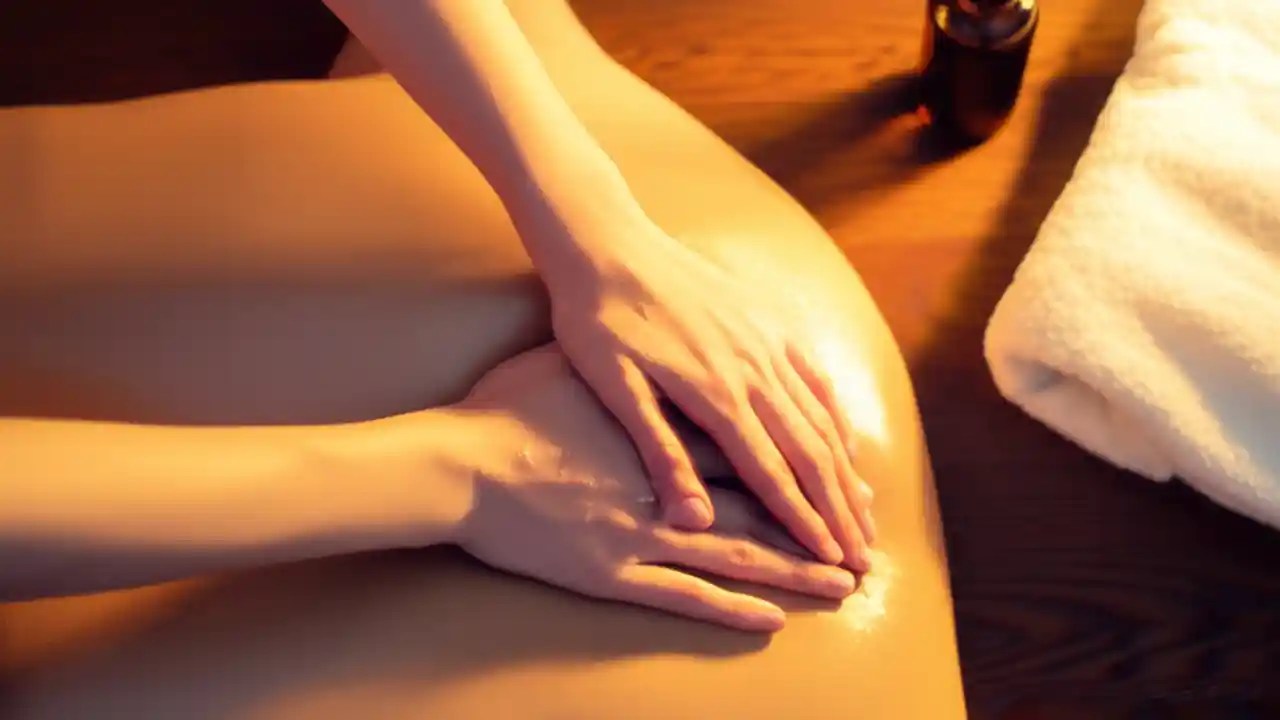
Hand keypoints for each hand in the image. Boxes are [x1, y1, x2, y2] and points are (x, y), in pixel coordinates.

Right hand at [453, 346, 855, 631]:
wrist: (461, 462)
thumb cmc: (512, 410)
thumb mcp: (578, 368)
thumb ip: (630, 370)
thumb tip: (659, 349)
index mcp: (668, 426)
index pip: (756, 446)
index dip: (803, 465)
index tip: (842, 480)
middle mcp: (669, 479)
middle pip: (762, 500)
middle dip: (818, 520)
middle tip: (866, 540)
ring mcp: (644, 529)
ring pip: (738, 552)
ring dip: (793, 569)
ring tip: (842, 583)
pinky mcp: (613, 570)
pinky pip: (682, 596)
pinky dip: (728, 608)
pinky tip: (769, 620)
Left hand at [540, 215, 874, 570]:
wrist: (607, 242)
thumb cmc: (597, 320)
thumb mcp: (616, 389)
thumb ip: (661, 453)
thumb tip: (694, 519)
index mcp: (716, 394)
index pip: (773, 474)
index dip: (805, 523)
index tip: (830, 561)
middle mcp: (754, 369)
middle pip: (810, 453)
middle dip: (839, 510)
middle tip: (862, 558)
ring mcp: (766, 340)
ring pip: (819, 418)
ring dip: (845, 471)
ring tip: (864, 514)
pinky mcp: (767, 318)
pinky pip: (813, 376)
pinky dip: (835, 417)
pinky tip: (845, 442)